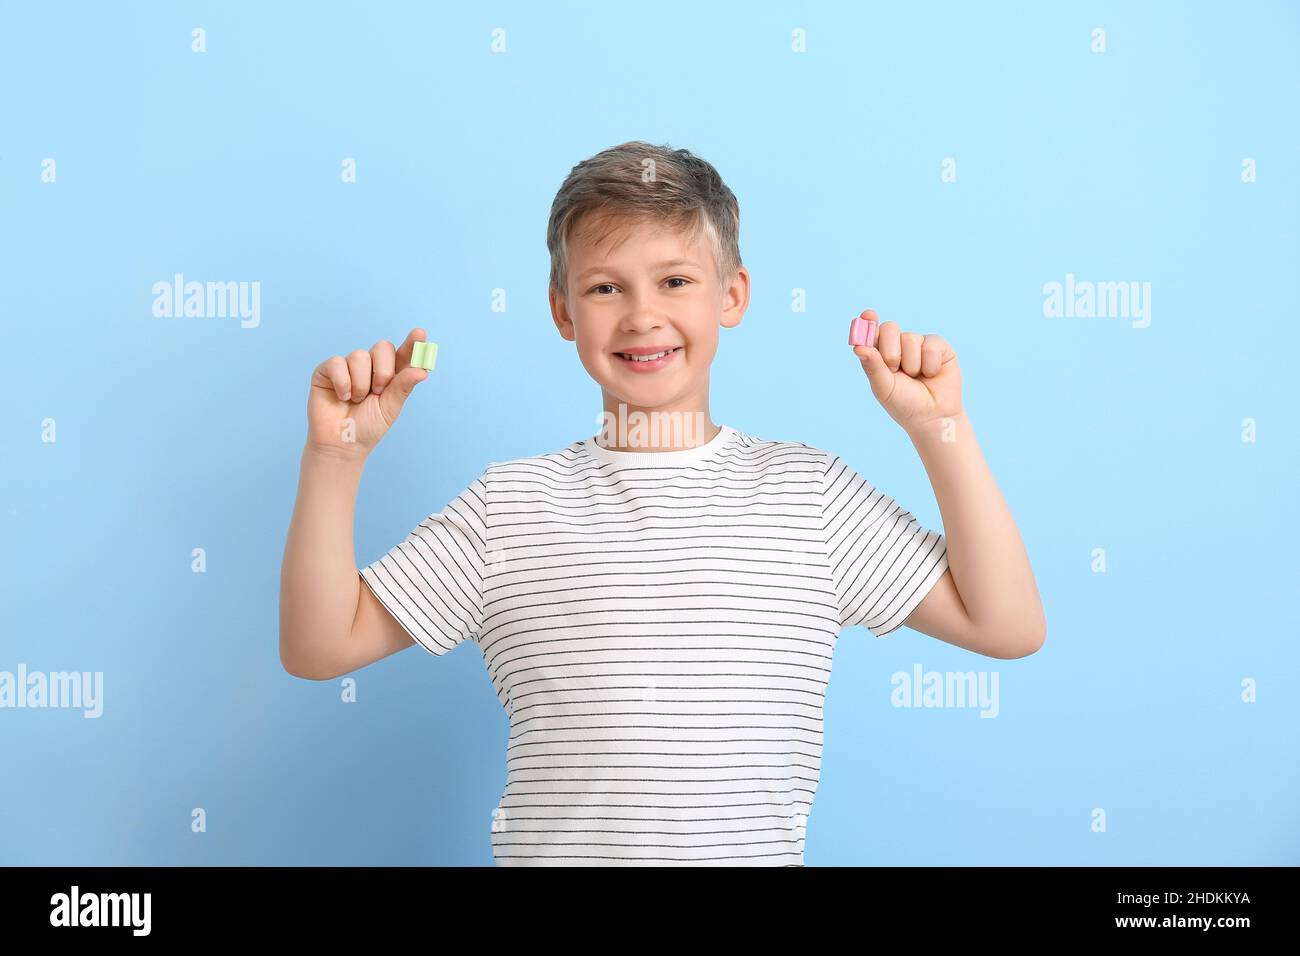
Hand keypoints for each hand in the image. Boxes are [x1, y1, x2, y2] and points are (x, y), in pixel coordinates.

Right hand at [306, 328, 430, 458]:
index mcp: (390, 375)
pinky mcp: (327, 370)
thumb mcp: (390, 408)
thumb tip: (422, 371)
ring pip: (359, 355)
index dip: (412, 343)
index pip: (403, 353)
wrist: (342, 444)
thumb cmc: (368, 427)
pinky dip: (343, 383)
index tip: (420, 333)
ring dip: (361, 383)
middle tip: (377, 392)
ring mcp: (348, 366)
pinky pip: (337, 363)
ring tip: (356, 400)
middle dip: (383, 371)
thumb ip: (403, 387)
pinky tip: (342, 397)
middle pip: (382, 347)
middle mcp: (370, 366)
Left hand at [852, 310, 962, 432]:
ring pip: (909, 338)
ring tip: (916, 377)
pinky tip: (931, 374)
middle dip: (889, 351)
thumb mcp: (884, 387)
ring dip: (911, 364)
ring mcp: (918, 344)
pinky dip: (929, 364)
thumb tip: (858, 347)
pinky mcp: (938, 346)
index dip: (868, 322)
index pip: (871, 332)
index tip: (868, 315)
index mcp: (879, 354)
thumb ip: (872, 366)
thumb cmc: (905, 404)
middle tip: (894, 369)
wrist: (933, 417)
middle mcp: (898, 346)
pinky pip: (930, 344)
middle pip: (889, 328)